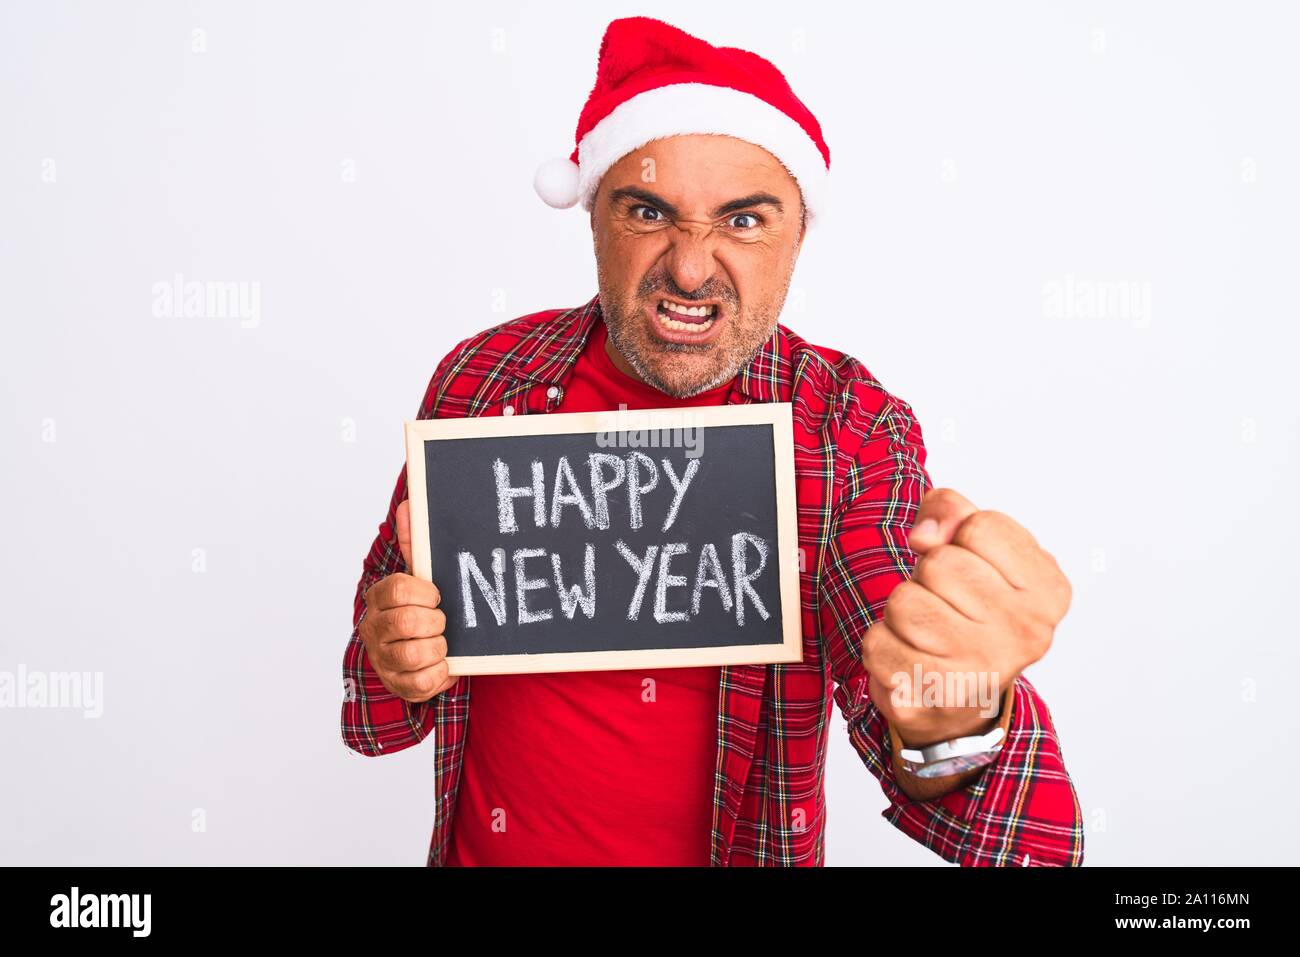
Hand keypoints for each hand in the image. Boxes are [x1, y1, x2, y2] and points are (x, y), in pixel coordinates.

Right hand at [359, 499, 458, 702]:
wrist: (411, 654)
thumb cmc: (417, 609)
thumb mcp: (416, 578)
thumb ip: (413, 544)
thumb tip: (410, 506)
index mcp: (378, 598)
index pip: (397, 589)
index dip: (424, 593)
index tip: (436, 596)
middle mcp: (374, 629)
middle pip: (407, 621)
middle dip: (435, 621)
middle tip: (442, 621)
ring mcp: (384, 659)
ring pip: (415, 653)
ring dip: (439, 647)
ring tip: (442, 642)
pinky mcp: (398, 685)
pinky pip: (424, 682)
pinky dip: (441, 673)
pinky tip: (442, 663)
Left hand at [863, 488, 1071, 748]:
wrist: (965, 696)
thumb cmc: (969, 608)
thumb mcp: (975, 547)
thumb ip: (952, 511)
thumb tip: (925, 536)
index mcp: (1048, 591)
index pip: (979, 527)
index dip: (957, 537)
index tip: (968, 565)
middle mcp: (1026, 634)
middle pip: (939, 563)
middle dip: (926, 577)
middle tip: (944, 604)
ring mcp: (984, 669)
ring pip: (903, 602)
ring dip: (900, 613)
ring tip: (926, 632)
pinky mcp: (937, 697)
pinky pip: (878, 644)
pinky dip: (881, 646)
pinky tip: (909, 658)